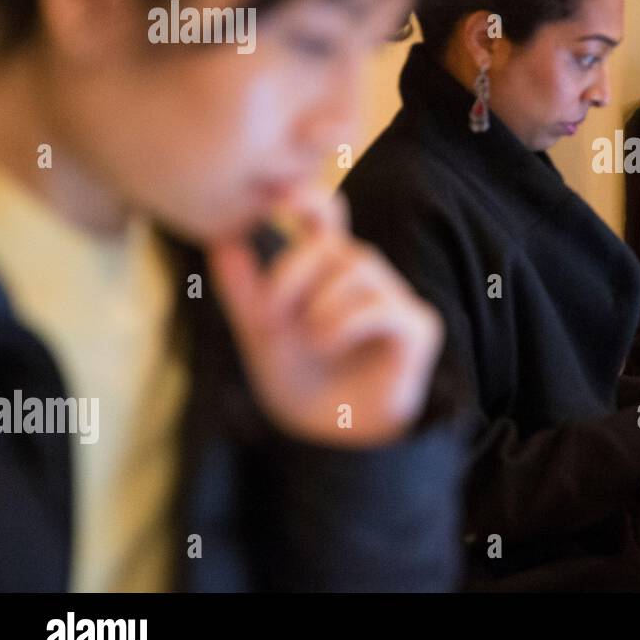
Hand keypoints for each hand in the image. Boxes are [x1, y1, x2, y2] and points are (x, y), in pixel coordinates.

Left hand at [209, 186, 441, 447]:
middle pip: (335, 244)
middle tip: (270, 316)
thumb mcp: (262, 335)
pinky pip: (383, 306)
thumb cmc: (301, 383)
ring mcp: (395, 300)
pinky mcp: (418, 327)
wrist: (329, 441)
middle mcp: (365, 279)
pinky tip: (330, 346)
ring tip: (310, 341)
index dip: (310, 200)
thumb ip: (244, 291)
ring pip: (359, 269)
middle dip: (293, 273)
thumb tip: (221, 241)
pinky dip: (347, 323)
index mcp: (327, 272)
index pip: (326, 218)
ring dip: (320, 306)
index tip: (282, 197)